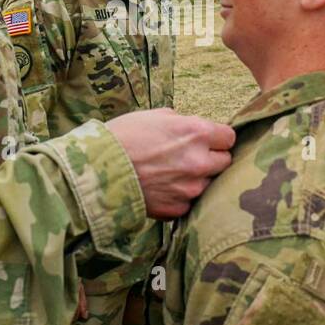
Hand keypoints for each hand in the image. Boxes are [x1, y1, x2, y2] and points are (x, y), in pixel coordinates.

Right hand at [106, 108, 234, 219]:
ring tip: (170, 173)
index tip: (208, 140)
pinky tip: (161, 188)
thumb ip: (184, 123)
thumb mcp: (156, 115)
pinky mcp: (177, 209)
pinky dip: (179, 197)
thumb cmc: (123, 136)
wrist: (96, 170)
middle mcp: (199, 162)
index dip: (218, 138)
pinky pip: (188, 202)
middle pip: (225, 162)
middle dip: (211, 159)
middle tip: (190, 157)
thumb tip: (196, 131)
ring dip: (196, 179)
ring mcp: (189, 189)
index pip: (229, 138)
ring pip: (207, 184)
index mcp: (197, 133)